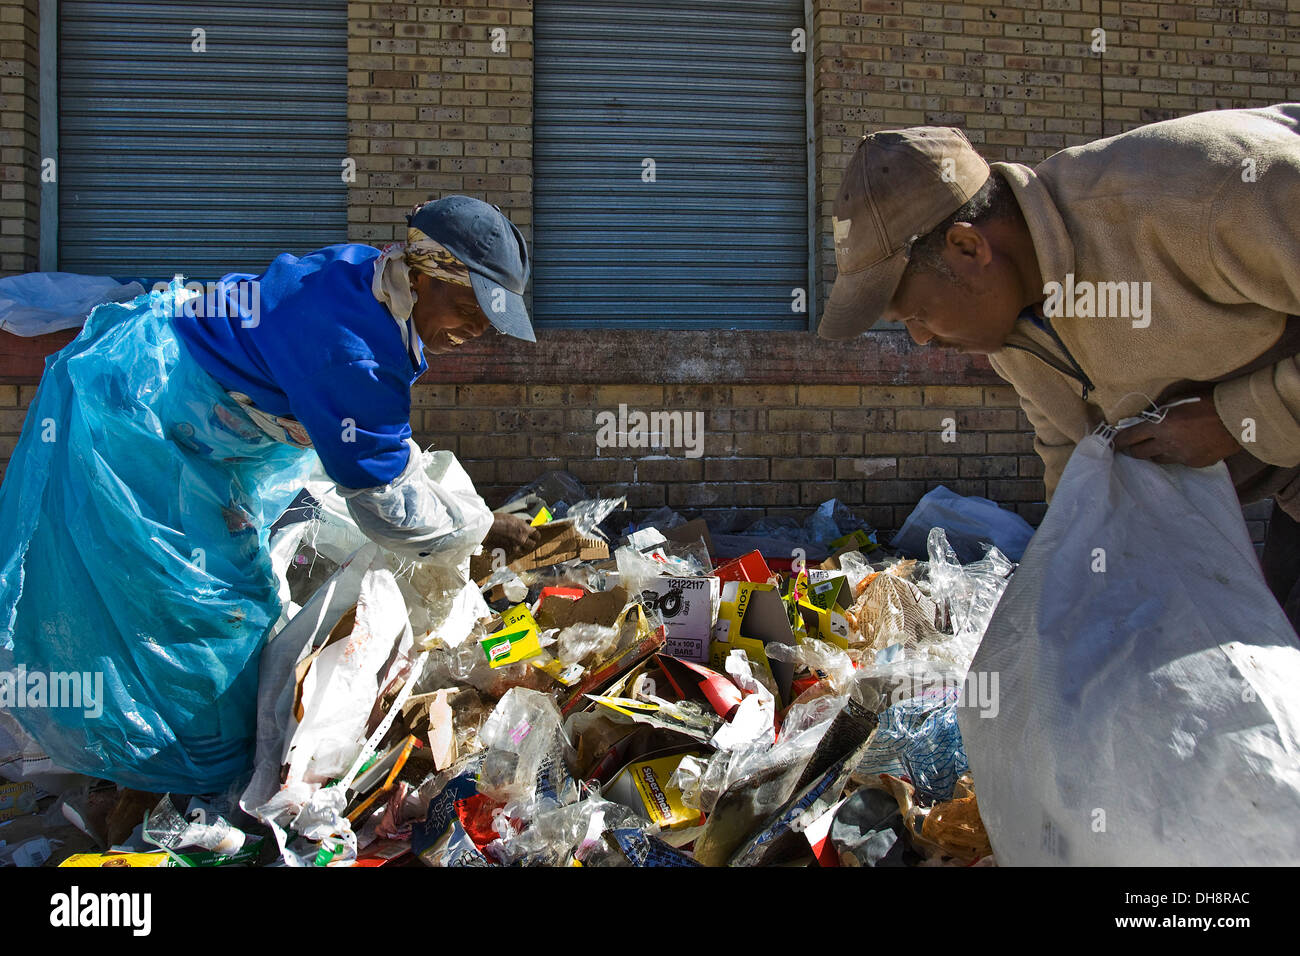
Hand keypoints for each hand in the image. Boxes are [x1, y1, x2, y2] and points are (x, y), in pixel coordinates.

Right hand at [483, 512, 540, 557]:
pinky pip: (511, 554)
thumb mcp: (512, 517)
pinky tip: (504, 546)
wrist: (485, 527)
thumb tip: (528, 523)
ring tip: (512, 543)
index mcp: (524, 529)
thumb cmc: (496, 520)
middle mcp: (521, 539)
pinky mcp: (507, 553)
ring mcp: (514, 547)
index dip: (535, 535)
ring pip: (521, 550)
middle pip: (532, 545)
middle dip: (529, 543)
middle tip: (524, 540)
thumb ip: (522, 523)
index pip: (537, 535)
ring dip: (519, 547)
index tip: (533, 535)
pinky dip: (509, 551)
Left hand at [1112, 390, 1241, 466]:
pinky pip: (1178, 461)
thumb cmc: (1208, 402)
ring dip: (1154, 453)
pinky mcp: (1194, 463)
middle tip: (1129, 447)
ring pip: (1157, 460)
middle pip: (1139, 453)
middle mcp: (1167, 444)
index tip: (1114, 441)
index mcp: (1160, 425)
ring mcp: (1181, 456)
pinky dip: (1175, 455)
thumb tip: (1145, 418)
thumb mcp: (1178, 400)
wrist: (1239, 418)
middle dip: (1131, 450)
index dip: (1119, 440)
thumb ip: (1160, 412)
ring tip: (1156, 446)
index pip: (1130, 437)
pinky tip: (1182, 447)